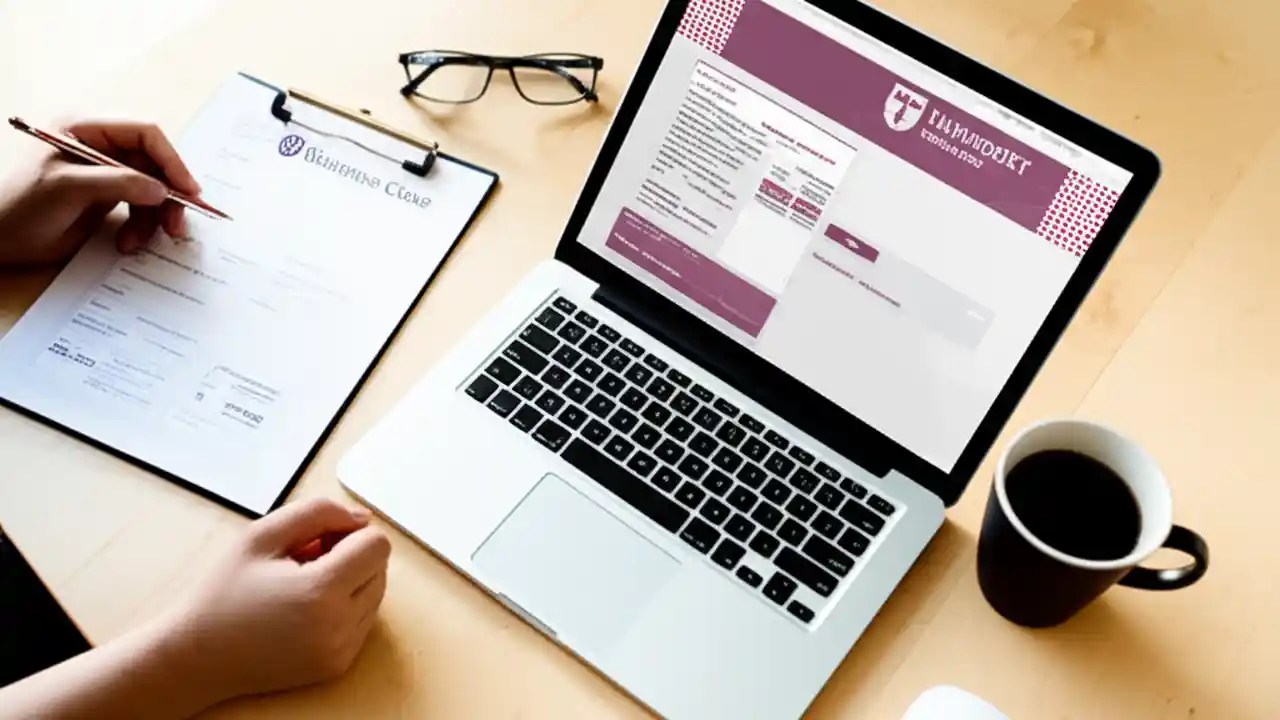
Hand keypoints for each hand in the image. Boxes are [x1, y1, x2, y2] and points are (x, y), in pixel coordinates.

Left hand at [0, 119, 200, 265]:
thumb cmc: (20, 205)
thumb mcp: (69, 188)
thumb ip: (118, 183)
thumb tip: (162, 190)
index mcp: (85, 128)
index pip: (143, 134)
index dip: (170, 160)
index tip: (188, 191)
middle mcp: (98, 145)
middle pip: (153, 163)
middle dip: (166, 195)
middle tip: (175, 226)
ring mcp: (103, 172)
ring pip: (151, 189)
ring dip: (153, 218)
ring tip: (140, 241)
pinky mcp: (106, 196)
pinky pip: (139, 207)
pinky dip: (141, 226)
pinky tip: (127, 242)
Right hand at [163, 498, 391, 702]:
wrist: (198, 657)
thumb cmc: (224, 592)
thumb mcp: (262, 535)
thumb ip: (319, 512)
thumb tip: (363, 519)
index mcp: (320, 591)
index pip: (377, 545)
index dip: (350, 533)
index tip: (318, 539)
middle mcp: (338, 626)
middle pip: (381, 569)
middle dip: (351, 556)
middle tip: (305, 560)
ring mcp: (340, 651)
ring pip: (376, 594)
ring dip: (351, 581)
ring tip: (303, 584)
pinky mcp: (337, 666)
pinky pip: (364, 621)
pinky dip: (345, 607)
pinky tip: (306, 608)